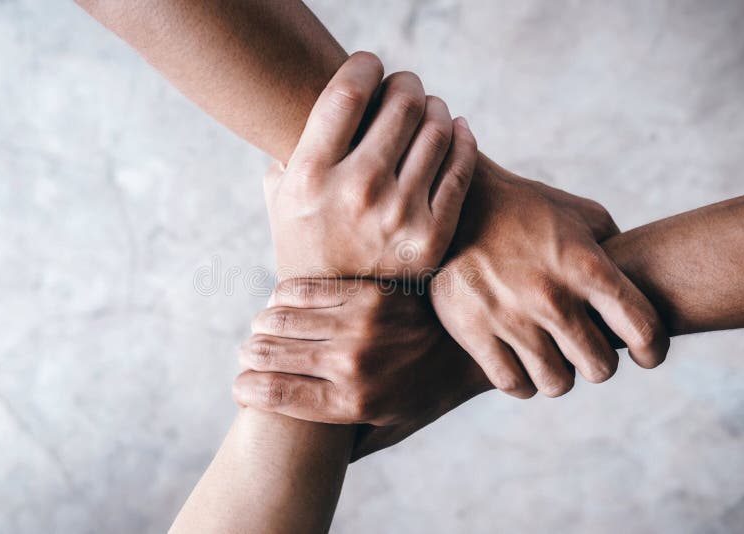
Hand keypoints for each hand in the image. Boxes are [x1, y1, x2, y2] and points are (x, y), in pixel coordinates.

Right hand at [233, 278, 491, 459]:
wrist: (467, 349)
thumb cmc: (422, 394)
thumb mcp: (388, 430)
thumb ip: (344, 445)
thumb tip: (303, 458)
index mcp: (350, 404)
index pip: (272, 394)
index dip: (243, 388)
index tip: (240, 386)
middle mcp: (350, 364)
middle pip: (267, 354)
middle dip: (248, 356)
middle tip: (251, 356)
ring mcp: (359, 324)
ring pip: (278, 318)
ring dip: (261, 326)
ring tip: (264, 330)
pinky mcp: (367, 293)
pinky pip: (302, 289)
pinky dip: (282, 297)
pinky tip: (283, 304)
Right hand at [264, 52, 476, 277]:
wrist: (336, 313)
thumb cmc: (306, 245)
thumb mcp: (280, 199)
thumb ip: (291, 152)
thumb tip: (316, 110)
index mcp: (309, 175)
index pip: (348, 92)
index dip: (365, 66)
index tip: (370, 66)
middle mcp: (355, 191)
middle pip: (400, 104)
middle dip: (405, 85)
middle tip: (405, 88)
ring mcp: (398, 215)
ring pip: (436, 129)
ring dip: (435, 108)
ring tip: (428, 111)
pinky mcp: (431, 236)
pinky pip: (460, 168)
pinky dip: (463, 138)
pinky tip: (456, 131)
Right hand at [430, 151, 669, 397]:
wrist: (454, 202)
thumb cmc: (523, 209)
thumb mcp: (579, 215)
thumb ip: (615, 251)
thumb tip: (638, 288)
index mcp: (585, 266)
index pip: (642, 330)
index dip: (651, 350)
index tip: (645, 354)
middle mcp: (550, 296)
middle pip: (600, 368)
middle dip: (597, 361)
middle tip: (584, 348)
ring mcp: (508, 316)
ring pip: (556, 383)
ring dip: (559, 375)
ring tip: (551, 357)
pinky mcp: (471, 329)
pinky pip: (512, 383)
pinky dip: (523, 381)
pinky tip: (521, 364)